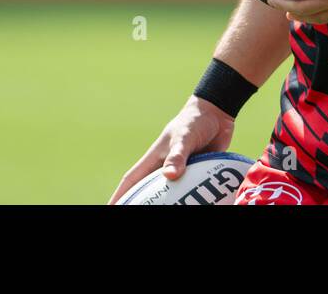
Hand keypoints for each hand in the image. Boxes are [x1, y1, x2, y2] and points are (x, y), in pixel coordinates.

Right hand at [107, 96, 234, 203]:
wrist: (217, 114)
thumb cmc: (194, 120)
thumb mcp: (185, 135)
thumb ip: (177, 154)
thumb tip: (169, 175)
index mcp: (154, 159)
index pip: (132, 181)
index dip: (120, 196)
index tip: (110, 208)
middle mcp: (164, 167)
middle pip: (148, 191)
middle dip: (141, 202)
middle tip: (136, 214)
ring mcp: (180, 171)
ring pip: (170, 193)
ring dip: (167, 203)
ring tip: (169, 211)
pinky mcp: (196, 173)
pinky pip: (190, 190)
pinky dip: (190, 199)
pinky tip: (194, 205)